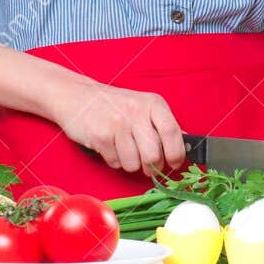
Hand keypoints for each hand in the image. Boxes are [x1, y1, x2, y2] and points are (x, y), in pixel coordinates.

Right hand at [53, 78, 187, 174]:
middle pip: (154, 155)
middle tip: (148, 165)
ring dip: (131, 164)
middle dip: (153, 168)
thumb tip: (186, 144)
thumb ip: (163, 124)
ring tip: (124, 149)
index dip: (176, 154)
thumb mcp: (143, 106)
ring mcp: (118, 124)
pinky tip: (110, 146)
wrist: (77, 96)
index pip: (172, 133)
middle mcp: (137, 112)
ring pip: (134, 164)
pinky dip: (114, 161)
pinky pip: (116, 163)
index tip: (175, 163)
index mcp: (153, 103)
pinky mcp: (101, 137)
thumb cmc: (114, 104)